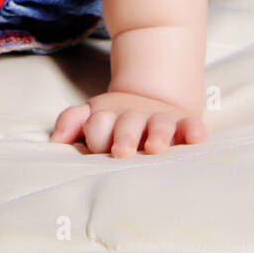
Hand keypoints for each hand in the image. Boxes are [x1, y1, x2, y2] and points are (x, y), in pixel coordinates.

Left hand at [49, 90, 207, 156]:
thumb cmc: (114, 120)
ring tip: (155, 147)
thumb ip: (71, 122)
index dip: (96, 132)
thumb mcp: (91, 115)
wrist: (151, 102)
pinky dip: (194, 130)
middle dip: (124, 136)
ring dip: (157, 135)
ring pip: (158, 125)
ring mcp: (159, 120)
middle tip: (121, 150)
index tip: (97, 146)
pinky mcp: (183, 123)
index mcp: (108, 117)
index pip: (97, 124)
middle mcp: (133, 118)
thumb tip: (56, 139)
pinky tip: (197, 137)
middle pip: (127, 125)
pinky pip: (191, 126)